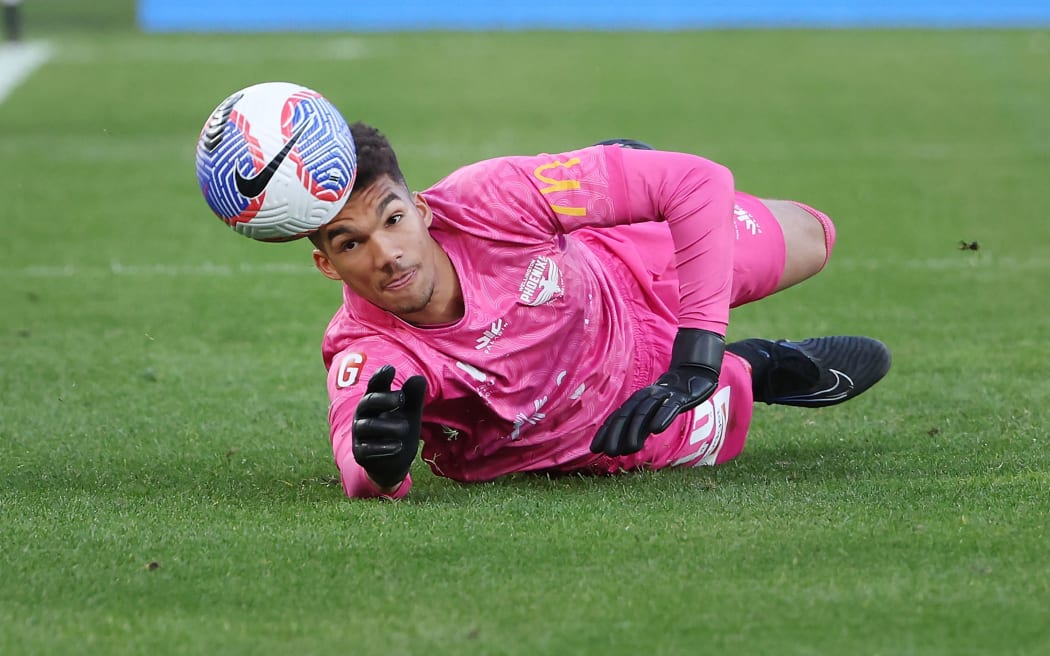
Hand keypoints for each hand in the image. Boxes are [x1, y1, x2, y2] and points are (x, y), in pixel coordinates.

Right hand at [352, 365, 426, 488]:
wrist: (393, 463)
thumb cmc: (399, 431)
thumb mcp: (410, 413)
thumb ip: (414, 397)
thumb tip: (418, 378)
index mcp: (375, 400)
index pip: (375, 385)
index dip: (380, 377)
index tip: (390, 369)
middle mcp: (364, 414)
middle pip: (368, 401)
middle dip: (384, 398)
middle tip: (402, 398)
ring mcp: (359, 434)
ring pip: (368, 425)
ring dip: (388, 425)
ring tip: (406, 427)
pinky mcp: (360, 453)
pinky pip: (367, 449)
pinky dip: (383, 447)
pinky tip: (398, 446)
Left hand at [591, 328, 724, 456]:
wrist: (692, 375)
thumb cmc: (668, 398)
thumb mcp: (651, 411)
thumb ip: (638, 426)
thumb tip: (623, 448)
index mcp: (636, 402)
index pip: (616, 418)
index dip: (605, 433)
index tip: (595, 449)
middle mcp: (644, 397)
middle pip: (626, 415)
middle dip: (616, 434)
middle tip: (609, 452)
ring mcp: (661, 396)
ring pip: (644, 412)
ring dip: (635, 430)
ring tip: (630, 448)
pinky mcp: (679, 397)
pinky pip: (669, 407)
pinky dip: (662, 416)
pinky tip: (656, 429)